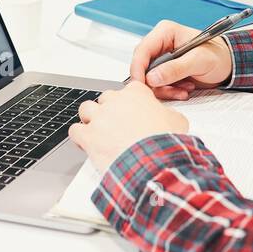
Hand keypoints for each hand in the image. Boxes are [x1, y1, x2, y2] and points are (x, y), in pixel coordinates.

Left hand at [69, 81, 189, 171]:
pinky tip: (86, 143)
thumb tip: (167, 117)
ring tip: (99, 131)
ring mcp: (100, 118)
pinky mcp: (88, 135)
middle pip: (105, 98)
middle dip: (109, 110)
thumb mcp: (177, 121)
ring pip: (86, 109)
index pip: (129, 89)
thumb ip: (167, 113)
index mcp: (136, 94)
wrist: (153, 162)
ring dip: (91, 119)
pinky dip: (79, 136)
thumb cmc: (165, 141)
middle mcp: (115, 102)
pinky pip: (75, 130)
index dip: (130, 102)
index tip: (132, 110)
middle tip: (117, 124)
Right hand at [130, 19, 232, 99]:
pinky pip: (158, 86)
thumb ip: (176, 69)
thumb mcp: (199, 61)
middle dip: (156, 82)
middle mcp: (160, 44)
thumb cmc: (218, 56)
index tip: (141, 85)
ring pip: (149, 79)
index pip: (142, 50)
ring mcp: (162, 59)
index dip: (138, 69)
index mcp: (165, 32)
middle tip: (172, 90)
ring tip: (185, 89)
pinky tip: (185, 89)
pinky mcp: (165, 71)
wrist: (227, 65)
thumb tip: (152, 77)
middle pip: (143, 67)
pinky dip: (170, 92)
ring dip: (166, 89)